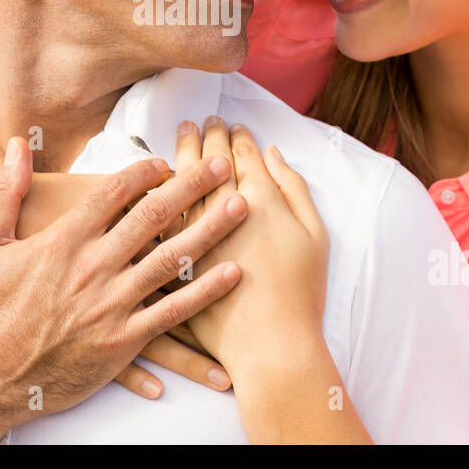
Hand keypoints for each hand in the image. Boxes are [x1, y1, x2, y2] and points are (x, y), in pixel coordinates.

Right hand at [0, 137, 246, 442]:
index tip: (167, 160)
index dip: (145, 171)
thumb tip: (16, 144)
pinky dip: (203, 296)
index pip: (114, 193)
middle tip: (223, 166)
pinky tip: (231, 276)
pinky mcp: (120, 343)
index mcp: (62, 241)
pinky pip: (172, 316)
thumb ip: (3, 191)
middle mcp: (92, 269)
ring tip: (240, 208)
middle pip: (154, 217)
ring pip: (172, 261)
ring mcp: (110, 306)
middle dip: (193, 186)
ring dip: (210, 231)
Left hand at [168, 117, 329, 381]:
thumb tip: (274, 154)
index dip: (236, 136)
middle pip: (208, 163)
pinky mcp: (173, 261)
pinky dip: (156, 197)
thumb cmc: (301, 294)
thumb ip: (294, 188)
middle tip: (201, 121)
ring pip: (180, 183)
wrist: (271, 346)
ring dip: (180, 156)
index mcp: (259, 199)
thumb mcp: (315, 235)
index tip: (230, 123)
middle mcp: (220, 210)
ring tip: (180, 138)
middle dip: (206, 138)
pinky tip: (153, 184)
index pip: (243, 154)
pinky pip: (160, 221)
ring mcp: (193, 235)